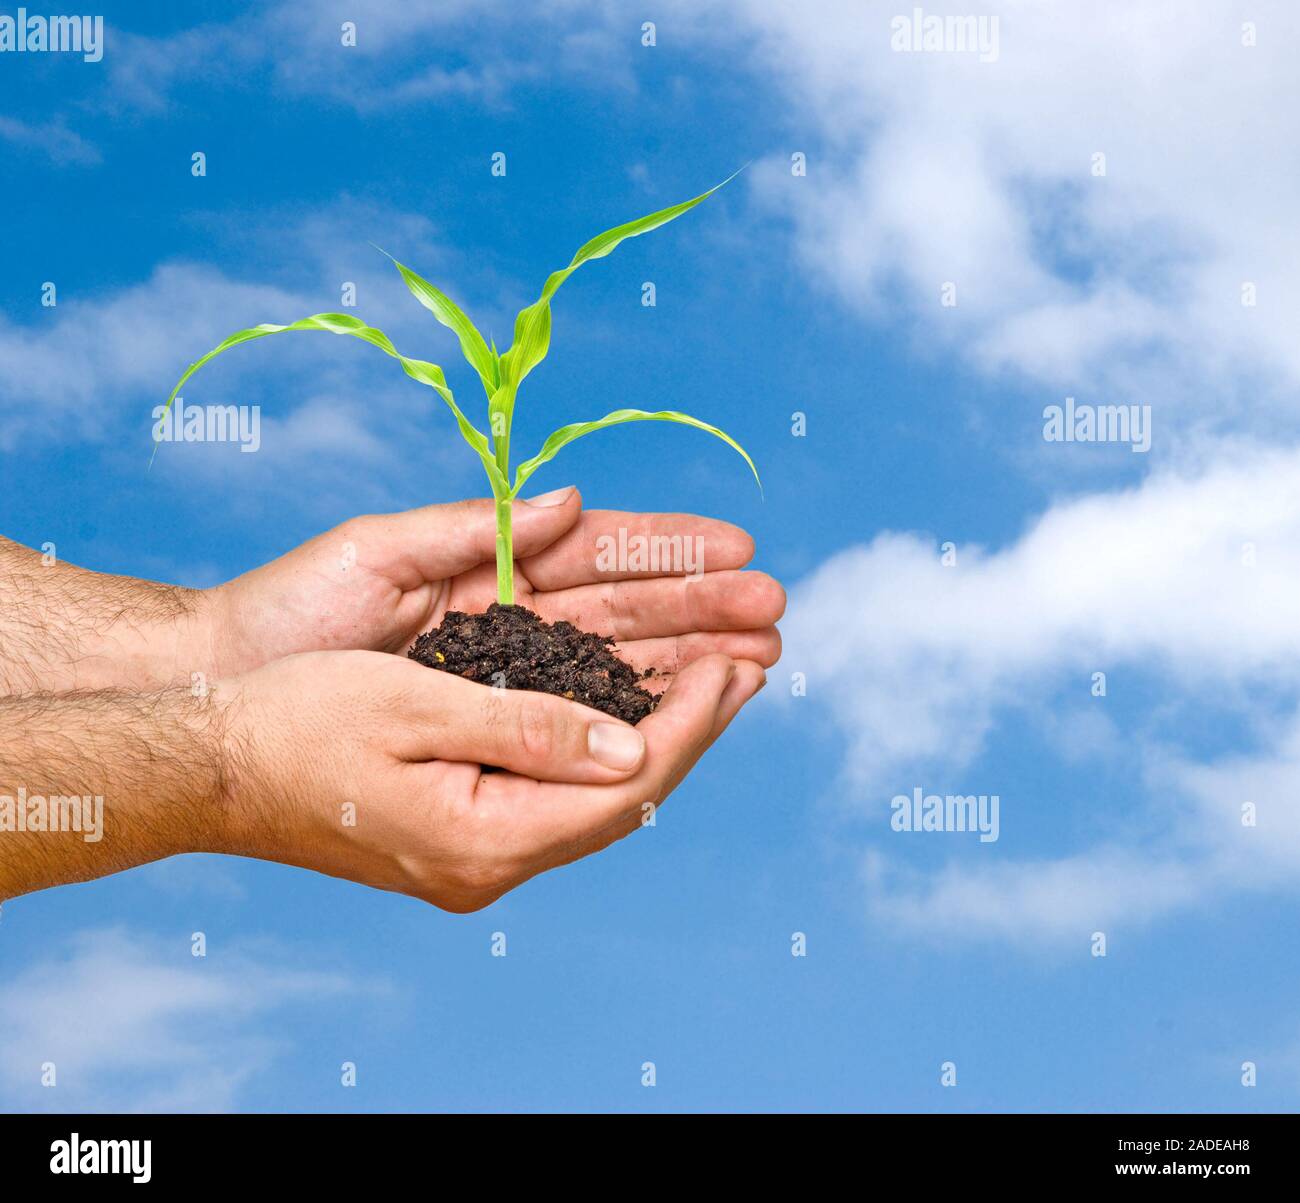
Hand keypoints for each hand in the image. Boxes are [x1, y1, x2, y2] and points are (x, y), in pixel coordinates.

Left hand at [203, 487, 784, 682]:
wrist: (225, 698)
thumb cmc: (288, 613)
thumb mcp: (377, 552)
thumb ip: (474, 529)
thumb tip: (574, 504)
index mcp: (491, 573)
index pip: (599, 556)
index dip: (669, 550)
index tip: (739, 548)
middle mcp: (510, 630)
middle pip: (624, 613)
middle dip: (702, 610)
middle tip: (778, 609)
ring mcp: (505, 684)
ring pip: (615, 669)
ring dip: (689, 662)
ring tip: (762, 658)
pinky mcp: (490, 735)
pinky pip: (575, 725)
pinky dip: (636, 714)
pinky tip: (694, 707)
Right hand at [216, 648, 764, 910]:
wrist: (214, 769)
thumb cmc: (299, 723)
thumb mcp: (414, 706)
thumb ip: (529, 730)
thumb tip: (633, 744)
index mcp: (483, 839)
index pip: (625, 783)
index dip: (689, 721)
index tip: (735, 662)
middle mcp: (490, 864)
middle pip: (625, 798)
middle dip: (692, 726)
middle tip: (749, 663)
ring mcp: (477, 857)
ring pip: (598, 797)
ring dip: (658, 733)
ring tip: (714, 677)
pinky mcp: (464, 835)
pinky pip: (561, 793)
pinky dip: (606, 745)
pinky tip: (632, 707)